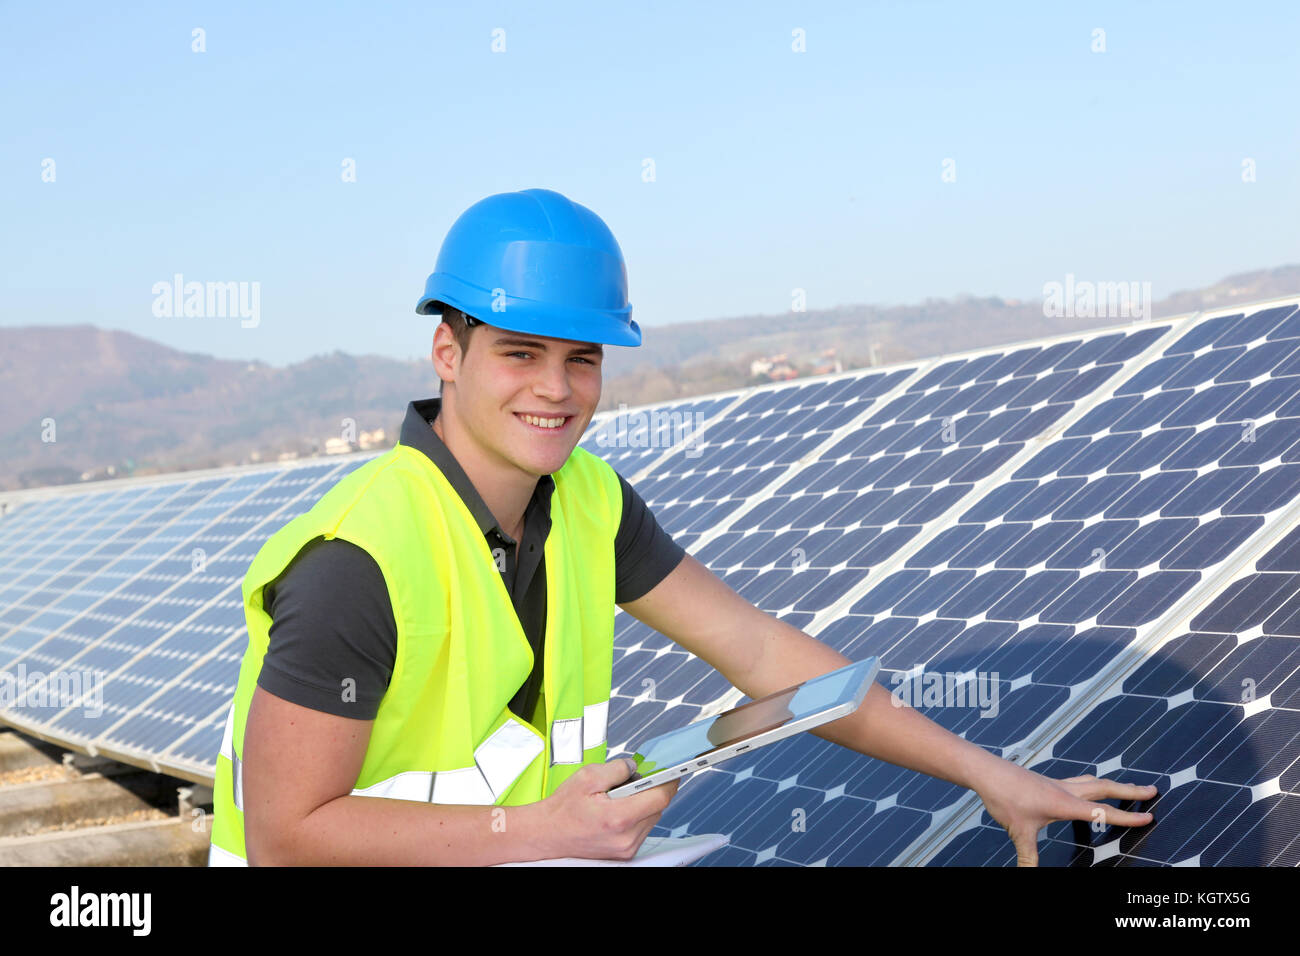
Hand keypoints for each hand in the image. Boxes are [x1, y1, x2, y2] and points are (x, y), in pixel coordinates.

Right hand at [538, 758, 679, 860]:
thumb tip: (636, 767)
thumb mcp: (588, 777)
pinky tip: (620, 808)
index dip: (668, 780)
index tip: (673, 770)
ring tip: (623, 794)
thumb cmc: (563, 809)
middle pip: (658, 807)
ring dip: (645, 803)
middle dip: (652, 789)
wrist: (547, 834)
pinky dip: (637, 815)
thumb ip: (617, 768)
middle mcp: (626, 838)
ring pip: (652, 818)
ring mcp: (626, 848)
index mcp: (618, 818)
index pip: (659, 797)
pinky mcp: (625, 853)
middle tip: (638, 778)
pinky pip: (642, 829)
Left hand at [974, 759, 1156, 865]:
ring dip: (1115, 785)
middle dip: (1131, 791)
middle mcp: (1066, 790)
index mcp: (1064, 802)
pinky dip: (1094, 783)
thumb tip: (1028, 874)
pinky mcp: (1050, 781)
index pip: (1102, 812)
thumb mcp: (1018, 831)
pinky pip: (1080, 780)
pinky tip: (1092, 786)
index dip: (1127, 817)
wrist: (987, 771)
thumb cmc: (1003, 797)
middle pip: (1106, 789)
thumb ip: (1028, 856)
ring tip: (1130, 787)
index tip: (1150, 817)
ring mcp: (1058, 783)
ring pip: (1094, 781)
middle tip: (1154, 791)